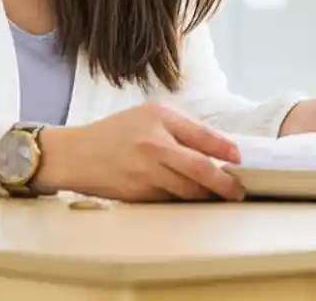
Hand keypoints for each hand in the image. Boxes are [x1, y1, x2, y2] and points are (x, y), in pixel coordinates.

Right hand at [31, 102, 246, 202]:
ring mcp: (146, 170)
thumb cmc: (115, 132)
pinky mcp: (138, 192)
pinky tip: (192, 199)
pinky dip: (184, 200)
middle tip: (238, 190)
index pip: (203, 135)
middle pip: (200, 167)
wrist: (76, 154)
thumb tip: (216, 147)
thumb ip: (180, 127)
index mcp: (160, 117)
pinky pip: (170, 199)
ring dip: (207, 195)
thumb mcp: (148, 115)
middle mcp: (154, 143)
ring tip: (219, 196)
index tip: (239, 159)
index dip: (226, 150)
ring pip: (188, 189)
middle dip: (224, 182)